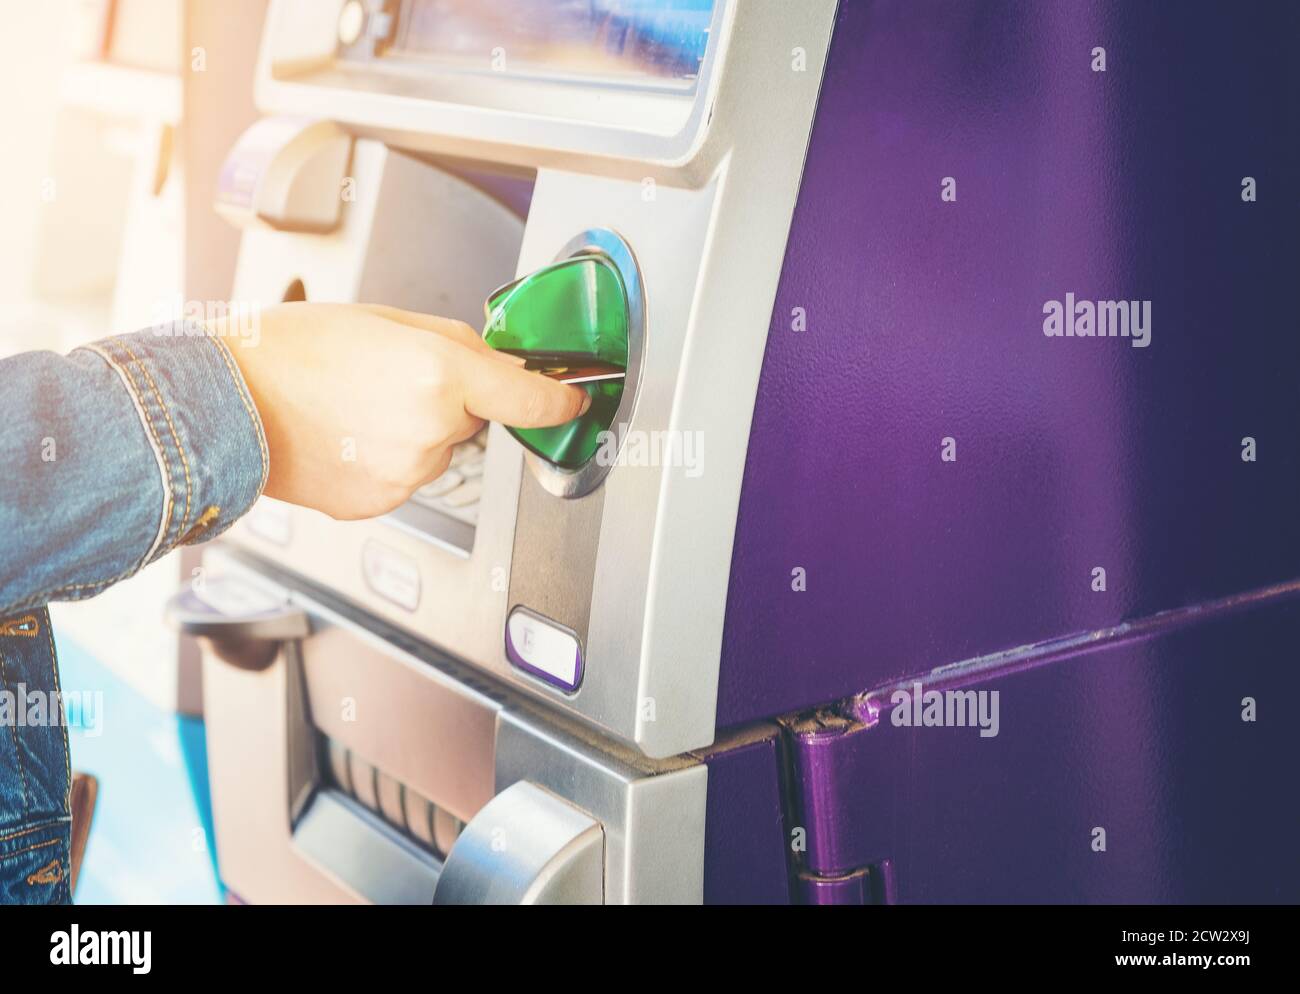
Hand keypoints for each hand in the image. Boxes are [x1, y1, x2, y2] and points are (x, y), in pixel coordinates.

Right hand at [214, 302, 587, 519]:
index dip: (557, 401)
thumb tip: (496, 364)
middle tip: (388, 380)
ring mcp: (406, 475)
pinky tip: (345, 437)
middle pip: (470, 420)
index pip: (529, 399)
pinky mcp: (381, 504)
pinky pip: (404, 477)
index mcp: (439, 375)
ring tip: (354, 409)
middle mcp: (430, 431)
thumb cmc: (292, 350)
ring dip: (412, 433)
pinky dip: (385, 460)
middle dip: (445, 402)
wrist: (225, 401)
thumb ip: (455, 344)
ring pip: (435, 451)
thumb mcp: (387, 319)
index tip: (571, 402)